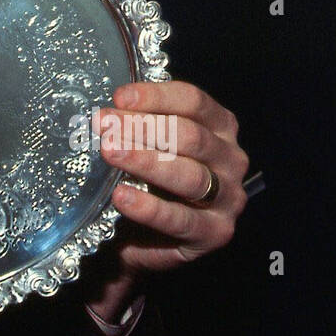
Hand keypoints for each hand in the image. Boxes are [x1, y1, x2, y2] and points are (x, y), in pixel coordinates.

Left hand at [85, 81, 248, 320]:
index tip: (119, 97)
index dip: (155, 96)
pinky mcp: (215, 233)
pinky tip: (121, 196)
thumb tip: (107, 111)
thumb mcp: (151, 146)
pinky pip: (181, 219)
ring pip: (189, 175)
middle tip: (103, 125)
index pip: (193, 101)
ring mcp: (228, 198)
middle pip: (190, 136)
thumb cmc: (151, 181)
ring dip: (145, 161)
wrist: (146, 239)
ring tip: (109, 152)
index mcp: (220, 127)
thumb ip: (140, 125)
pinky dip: (148, 207)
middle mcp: (231, 159)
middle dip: (142, 127)